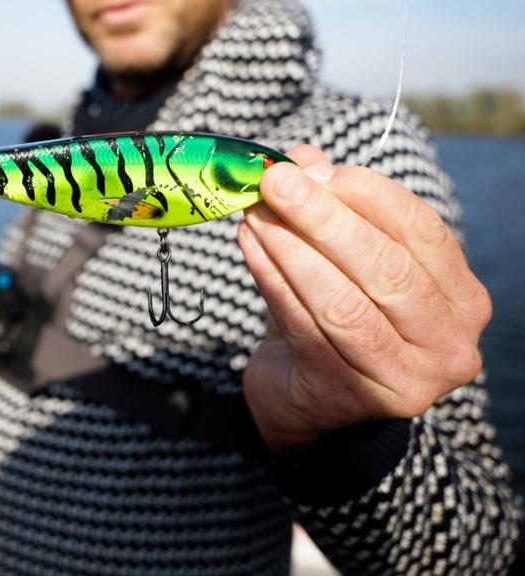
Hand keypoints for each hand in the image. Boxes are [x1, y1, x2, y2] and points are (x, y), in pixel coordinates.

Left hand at [238, 146, 490, 453]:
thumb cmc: (331, 320)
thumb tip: (302, 156)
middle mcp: (447, 344)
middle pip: (385, 268)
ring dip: (291, 249)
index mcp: (462, 299)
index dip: (366, 194)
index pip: (422, 232)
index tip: (312, 169)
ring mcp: (402, 378)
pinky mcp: (348, 395)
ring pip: (343, 302)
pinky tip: (249, 249)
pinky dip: (272, 281)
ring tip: (254, 215)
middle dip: (323, 218)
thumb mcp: (340, 260)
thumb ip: (332, 207)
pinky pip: (305, 327)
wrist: (303, 400)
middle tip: (275, 182)